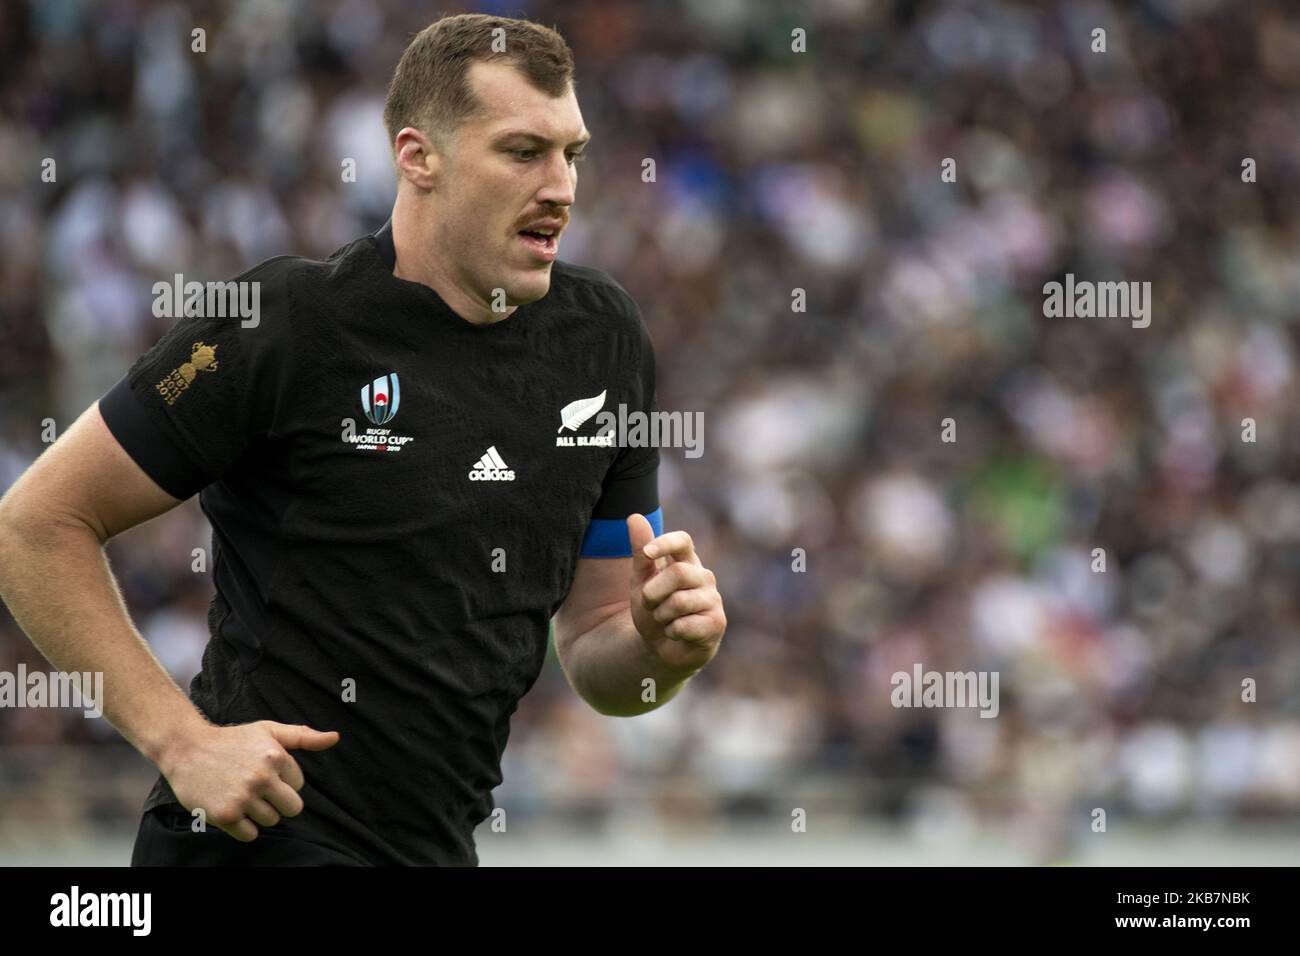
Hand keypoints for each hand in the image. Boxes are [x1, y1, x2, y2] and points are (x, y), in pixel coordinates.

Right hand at [158, 720, 339, 841]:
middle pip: (293, 808)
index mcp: (276, 756)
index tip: (264, 772)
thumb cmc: (232, 740)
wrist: (186, 749)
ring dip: (259, 813)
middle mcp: (262, 777)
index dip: (283, 780)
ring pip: (271, 821)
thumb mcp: (268, 731)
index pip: (299, 784)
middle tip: (259, 791)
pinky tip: (234, 808)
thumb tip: (335, 737)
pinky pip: (250, 835)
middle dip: (280, 802)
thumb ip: (303, 736)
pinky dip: (244, 827)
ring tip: (242, 795)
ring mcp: (243, 797)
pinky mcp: (225, 815)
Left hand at [627, 514, 725, 672]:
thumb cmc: (654, 608)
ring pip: (680, 601)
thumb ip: (640, 551)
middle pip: (678, 573)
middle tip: (650, 604)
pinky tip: (676, 633)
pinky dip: (671, 631)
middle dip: (653, 592)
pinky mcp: (717, 623)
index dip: (665, 543)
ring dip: (661, 615)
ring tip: (664, 620)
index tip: (647, 554)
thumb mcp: (641, 580)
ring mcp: (713, 600)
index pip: (683, 540)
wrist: (661, 648)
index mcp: (686, 561)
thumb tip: (634, 517)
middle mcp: (704, 577)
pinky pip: (685, 624)